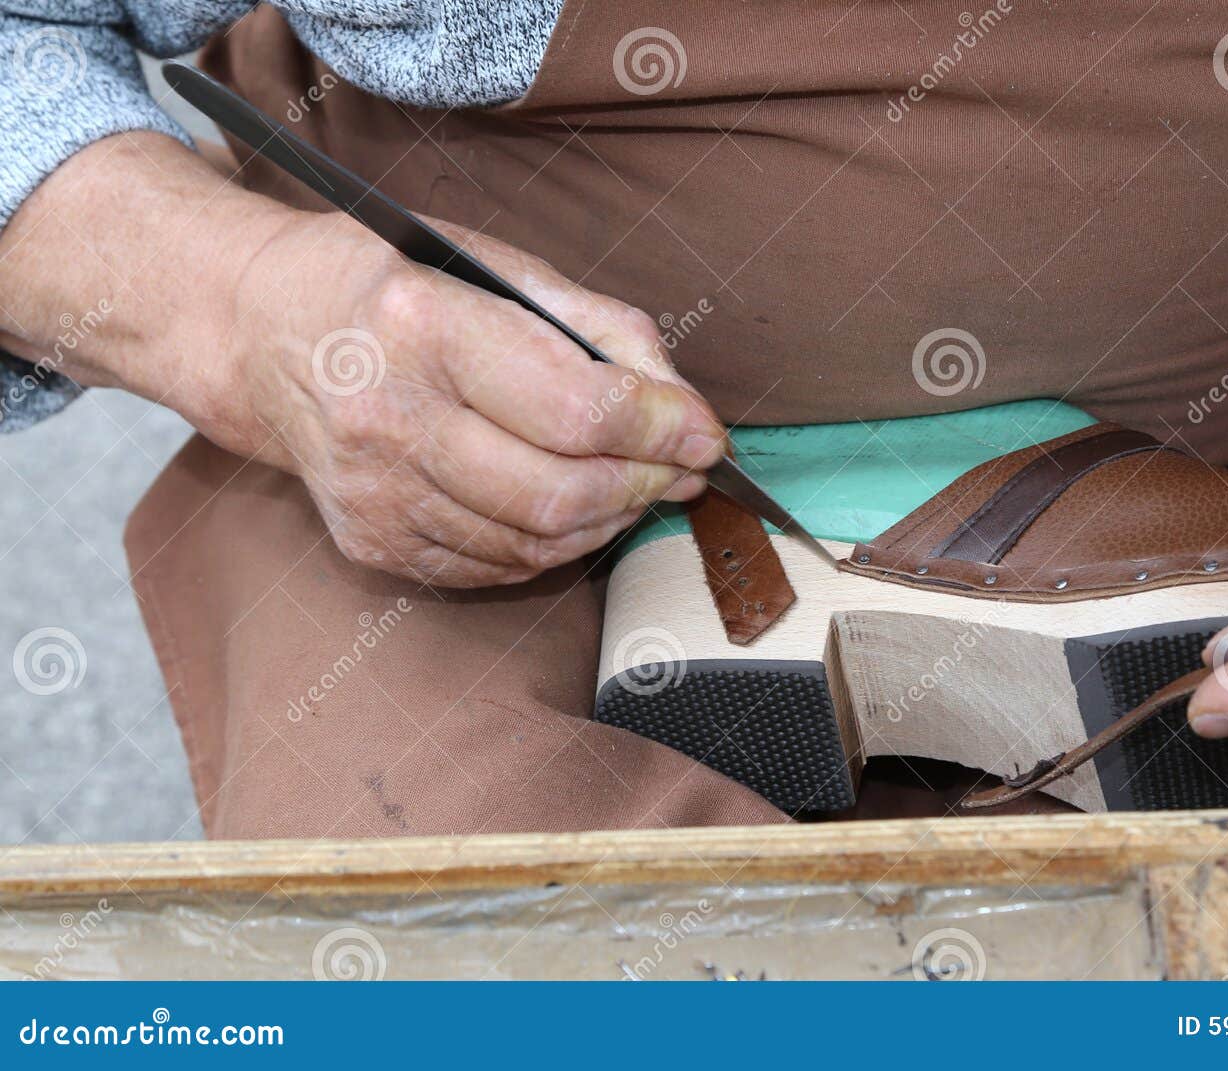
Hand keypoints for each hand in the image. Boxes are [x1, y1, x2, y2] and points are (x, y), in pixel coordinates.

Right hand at [203, 211, 724, 586]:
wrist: (258, 330)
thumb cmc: (389, 283)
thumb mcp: (494, 264)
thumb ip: (598, 327)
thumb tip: (678, 402)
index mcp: (421, 326)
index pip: (572, 407)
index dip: (658, 428)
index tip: (704, 431)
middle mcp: (388, 419)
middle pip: (560, 492)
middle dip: (646, 483)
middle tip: (682, 464)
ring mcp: (374, 493)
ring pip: (537, 542)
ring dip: (612, 517)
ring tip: (638, 481)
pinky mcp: (371, 541)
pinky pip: (497, 566)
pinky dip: (557, 543)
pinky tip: (575, 506)